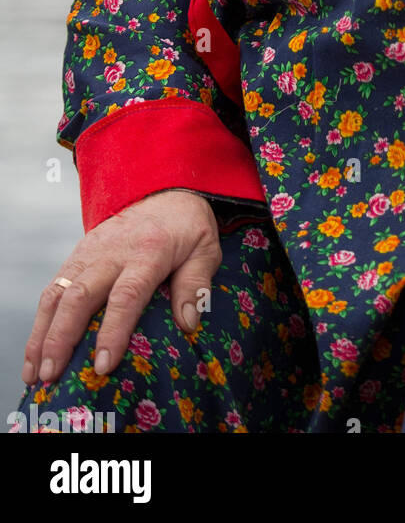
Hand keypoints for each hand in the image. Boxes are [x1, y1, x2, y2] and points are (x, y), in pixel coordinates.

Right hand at [22, 189, 220, 384]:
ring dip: (42, 335)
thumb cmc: (187, 227)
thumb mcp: (205, 248)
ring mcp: (90, 251)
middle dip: (62, 339)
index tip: (103, 365)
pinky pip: (53, 288)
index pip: (127, 295)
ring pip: (58, 293)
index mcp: (149, 251)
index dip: (113, 331)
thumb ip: (196, 284)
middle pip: (80, 296)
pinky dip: (40, 322)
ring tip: (35, 374)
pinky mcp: (77, 254)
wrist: (164, 191)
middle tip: (52, 377)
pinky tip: (35, 352)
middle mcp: (113, 252)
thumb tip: (188, 323)